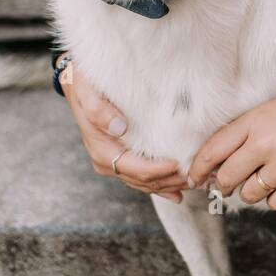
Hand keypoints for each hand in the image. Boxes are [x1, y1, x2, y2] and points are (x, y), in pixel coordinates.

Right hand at [61, 57, 188, 201]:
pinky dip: (159, 184)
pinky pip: (141, 178)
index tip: (181, 165)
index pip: (137, 169)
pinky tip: (176, 191)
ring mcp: (114, 163)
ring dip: (168, 185)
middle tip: (198, 178)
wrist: (77, 84)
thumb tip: (119, 127)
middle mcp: (107, 162)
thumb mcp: (88, 92)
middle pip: (144, 181)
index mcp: (102, 151)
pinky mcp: (120, 159)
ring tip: (193, 183)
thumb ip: (99, 111)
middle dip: (170, 182)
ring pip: (145, 183)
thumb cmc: (85, 86)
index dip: (160, 171)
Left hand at [188, 61, 275, 211]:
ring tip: (263, 181)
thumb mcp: (272, 109)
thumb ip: (248, 132)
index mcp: (253, 121)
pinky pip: (275, 203)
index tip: (195, 178)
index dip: (198, 169)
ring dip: (252, 192)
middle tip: (227, 185)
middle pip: (226, 178)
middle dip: (223, 185)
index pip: (211, 151)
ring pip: (248, 195)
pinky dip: (275, 199)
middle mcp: (263, 143)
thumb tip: (224, 160)